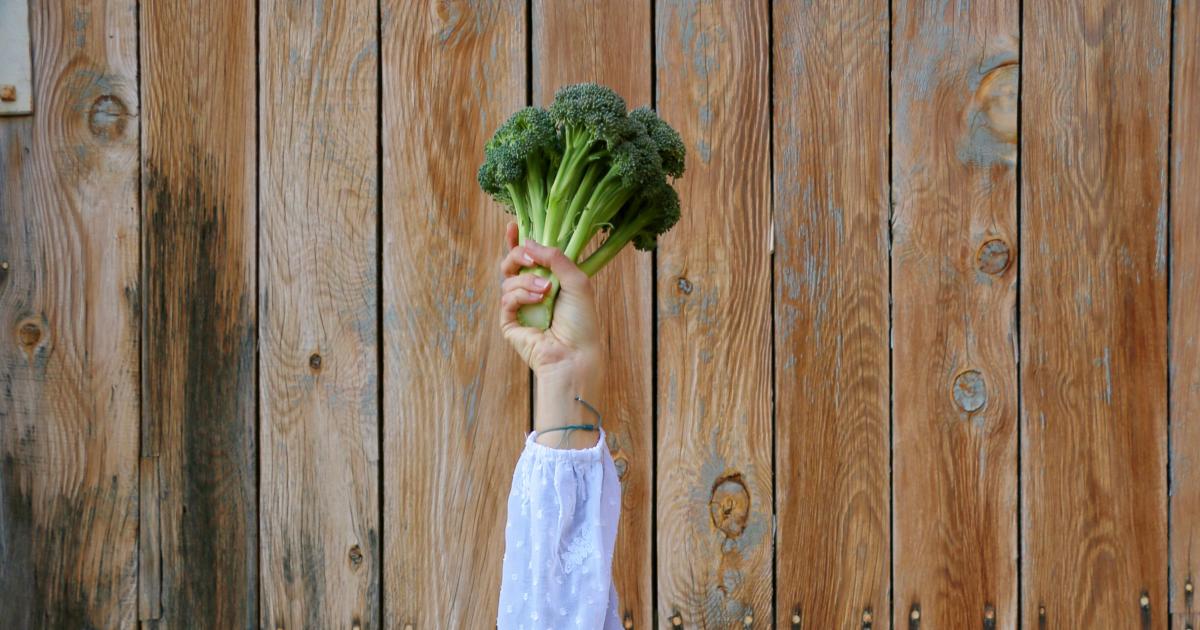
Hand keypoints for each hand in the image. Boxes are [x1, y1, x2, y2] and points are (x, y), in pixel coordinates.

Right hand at [498, 222, 601, 378]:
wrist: (575, 353)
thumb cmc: (582, 320)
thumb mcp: (576, 280)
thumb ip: (555, 257)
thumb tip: (529, 242)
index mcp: (547, 281)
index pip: (527, 258)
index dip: (516, 241)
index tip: (512, 225)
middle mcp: (531, 293)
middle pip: (510, 264)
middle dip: (517, 255)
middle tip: (530, 257)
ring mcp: (519, 308)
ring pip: (508, 281)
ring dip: (526, 281)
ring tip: (546, 290)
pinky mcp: (510, 323)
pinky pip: (506, 299)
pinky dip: (520, 296)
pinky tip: (539, 300)